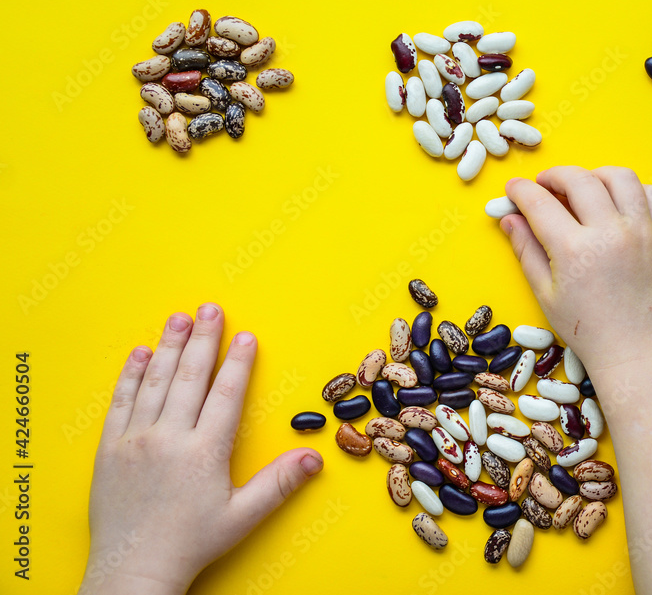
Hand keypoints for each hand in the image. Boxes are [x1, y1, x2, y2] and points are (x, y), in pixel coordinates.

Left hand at [79, 304, 322, 594]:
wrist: (133, 569)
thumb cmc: (190, 544)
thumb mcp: (242, 517)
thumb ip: (279, 484)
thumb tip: (315, 458)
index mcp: (203, 452)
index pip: (225, 394)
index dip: (237, 362)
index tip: (245, 336)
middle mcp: (168, 439)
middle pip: (189, 377)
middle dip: (203, 339)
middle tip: (211, 308)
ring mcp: (135, 441)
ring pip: (154, 382)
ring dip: (169, 346)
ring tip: (179, 318)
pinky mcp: (110, 449)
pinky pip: (120, 402)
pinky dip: (130, 375)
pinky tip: (140, 354)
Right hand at [501, 166, 651, 374]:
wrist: (637, 351)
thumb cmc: (589, 330)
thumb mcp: (546, 294)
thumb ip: (526, 250)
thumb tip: (510, 219)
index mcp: (574, 250)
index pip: (540, 202)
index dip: (521, 190)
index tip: (514, 189)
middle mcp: (610, 233)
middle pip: (579, 179)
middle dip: (554, 175)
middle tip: (544, 185)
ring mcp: (642, 231)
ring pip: (619, 177)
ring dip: (595, 175)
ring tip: (583, 188)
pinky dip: (632, 190)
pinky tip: (617, 203)